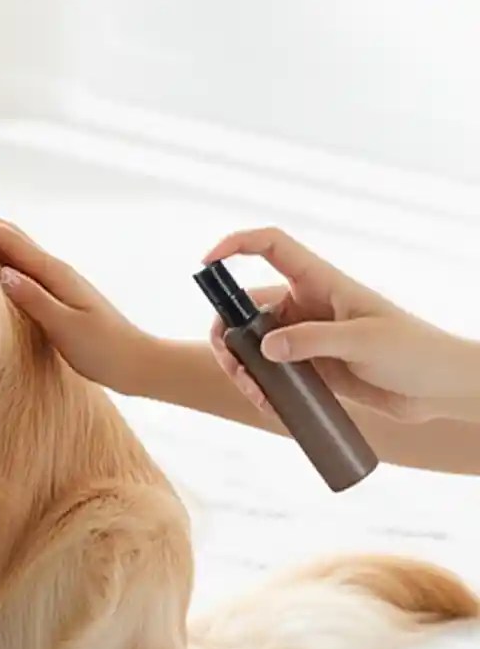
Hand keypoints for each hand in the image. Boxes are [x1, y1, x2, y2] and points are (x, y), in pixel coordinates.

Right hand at [0, 209, 157, 394]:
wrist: (136, 362)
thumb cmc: (102, 349)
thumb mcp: (66, 326)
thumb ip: (35, 299)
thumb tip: (3, 272)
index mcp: (56, 274)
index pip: (12, 242)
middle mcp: (57, 271)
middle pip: (16, 237)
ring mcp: (60, 282)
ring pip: (20, 249)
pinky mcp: (60, 295)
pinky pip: (26, 266)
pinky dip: (6, 255)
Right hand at [205, 227, 479, 422]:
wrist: (441, 389)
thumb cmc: (414, 351)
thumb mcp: (364, 342)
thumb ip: (313, 342)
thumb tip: (264, 348)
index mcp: (320, 281)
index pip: (270, 246)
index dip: (235, 245)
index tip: (206, 264)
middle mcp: (307, 303)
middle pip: (247, 305)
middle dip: (228, 333)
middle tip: (231, 364)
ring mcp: (306, 335)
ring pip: (253, 342)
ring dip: (242, 366)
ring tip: (253, 392)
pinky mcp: (310, 365)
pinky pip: (271, 369)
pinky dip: (261, 385)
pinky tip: (268, 403)